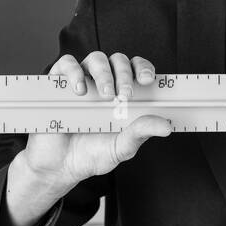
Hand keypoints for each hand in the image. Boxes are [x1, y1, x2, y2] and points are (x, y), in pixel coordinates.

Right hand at [15, 52, 172, 203]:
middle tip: (124, 96)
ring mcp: (82, 81)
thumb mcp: (121, 147)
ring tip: (105, 95)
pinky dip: (74, 72)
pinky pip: (66, 64)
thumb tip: (166, 126)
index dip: (143, 68)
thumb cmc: (93, 154)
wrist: (60, 166)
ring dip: (104, 73)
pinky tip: (80, 90)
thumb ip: (141, 133)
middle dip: (124, 74)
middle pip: (118, 60)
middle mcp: (104, 82)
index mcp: (123, 93)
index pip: (137, 69)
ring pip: (95, 58)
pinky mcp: (58, 83)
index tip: (146, 80)